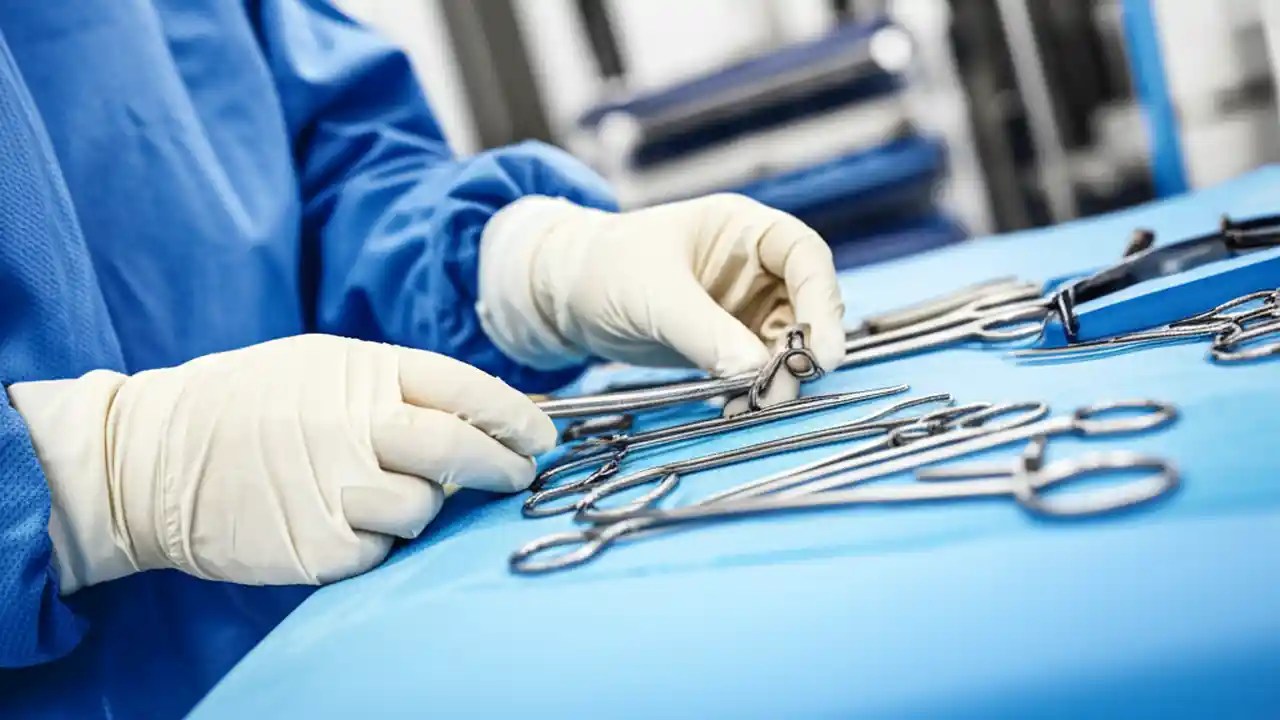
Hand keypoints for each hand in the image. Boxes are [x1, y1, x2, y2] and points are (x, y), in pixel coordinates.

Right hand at [9, 335, 554, 591]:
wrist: (151, 459)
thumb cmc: (248, 404)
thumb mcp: (322, 364)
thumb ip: (397, 384)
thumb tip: (480, 411)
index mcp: (362, 372)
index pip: (465, 388)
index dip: (515, 415)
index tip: (542, 436)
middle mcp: (354, 426)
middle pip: (461, 448)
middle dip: (505, 466)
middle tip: (520, 476)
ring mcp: (336, 488)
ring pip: (425, 508)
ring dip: (429, 506)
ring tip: (395, 494)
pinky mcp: (319, 547)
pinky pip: (382, 550)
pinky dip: (381, 541)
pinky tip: (351, 522)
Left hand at [478, 194, 845, 386]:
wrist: (563, 297)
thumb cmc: (604, 268)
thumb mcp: (653, 294)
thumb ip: (704, 331)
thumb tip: (754, 369)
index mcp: (743, 229)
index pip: (805, 256)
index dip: (822, 301)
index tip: (823, 350)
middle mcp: (754, 266)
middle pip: (805, 306)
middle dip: (802, 349)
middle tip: (785, 389)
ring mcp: (743, 306)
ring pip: (786, 343)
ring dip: (780, 376)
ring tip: (758, 405)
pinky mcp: (726, 342)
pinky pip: (757, 367)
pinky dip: (755, 389)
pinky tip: (739, 408)